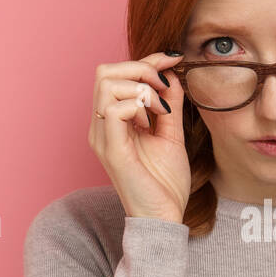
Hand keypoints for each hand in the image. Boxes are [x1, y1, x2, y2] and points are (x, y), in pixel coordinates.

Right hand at [89, 53, 189, 223]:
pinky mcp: (110, 150)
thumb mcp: (171, 133)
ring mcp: (103, 137)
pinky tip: (153, 121)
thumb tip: (173, 75)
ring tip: (160, 109)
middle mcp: (101, 126)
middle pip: (104, 71)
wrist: (164, 217)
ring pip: (106, 84)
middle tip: (166, 87)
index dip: (146, 60)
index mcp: (112, 122)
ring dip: (141, 87)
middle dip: (140, 68)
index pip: (116, 74)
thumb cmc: (164, 183)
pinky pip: (113, 109)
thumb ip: (170, 104)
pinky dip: (138, 105)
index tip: (174, 59)